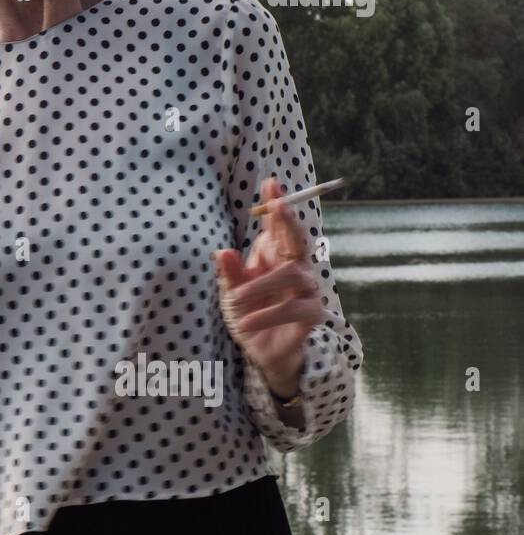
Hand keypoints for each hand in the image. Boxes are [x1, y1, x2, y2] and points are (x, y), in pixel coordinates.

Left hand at [212, 175, 324, 399]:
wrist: (261, 351)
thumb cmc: (249, 312)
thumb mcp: (231, 293)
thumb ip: (230, 274)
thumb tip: (223, 251)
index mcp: (274, 255)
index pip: (277, 225)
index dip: (276, 204)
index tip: (271, 183)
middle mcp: (295, 266)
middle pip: (298, 238)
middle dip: (288, 220)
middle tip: (279, 206)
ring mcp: (307, 288)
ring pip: (291, 274)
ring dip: (258, 287)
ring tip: (235, 303)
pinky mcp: (312, 313)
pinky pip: (293, 308)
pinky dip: (266, 315)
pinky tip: (246, 323)